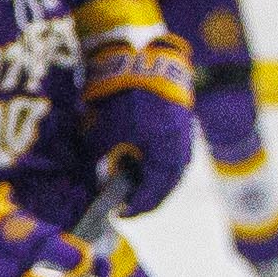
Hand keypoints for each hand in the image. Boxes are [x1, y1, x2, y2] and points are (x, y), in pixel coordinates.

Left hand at [81, 25, 193, 215]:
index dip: (131, 210)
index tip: (116, 214)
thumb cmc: (126, 101)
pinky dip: (156, 166)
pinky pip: (172, 158)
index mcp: (165, 162)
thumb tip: (92, 184)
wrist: (150, 62)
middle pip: (163, 191)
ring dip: (151, 183)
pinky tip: (140, 162)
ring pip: (169, 175)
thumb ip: (97, 164)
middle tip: (124, 204)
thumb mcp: (104, 135)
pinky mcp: (183, 130)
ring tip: (130, 183)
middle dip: (143, 199)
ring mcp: (186, 142)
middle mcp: (181, 156)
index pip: (150, 199)